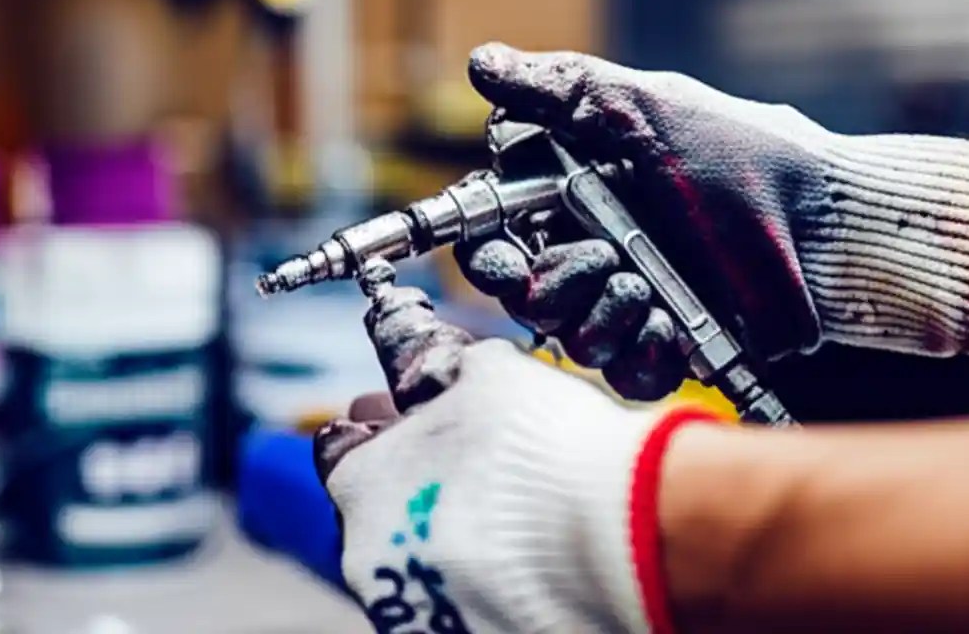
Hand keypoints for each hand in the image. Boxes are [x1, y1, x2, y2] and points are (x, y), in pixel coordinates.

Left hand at [315, 278, 714, 633]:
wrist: (627, 529)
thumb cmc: (547, 447)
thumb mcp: (488, 374)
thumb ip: (442, 368)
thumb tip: (433, 361)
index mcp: (360, 485)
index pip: (341, 452)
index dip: (380, 429)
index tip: (405, 420)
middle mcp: (370, 558)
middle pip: (375, 514)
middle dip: (409, 488)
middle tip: (464, 470)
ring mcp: (416, 611)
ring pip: (415, 567)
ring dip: (443, 540)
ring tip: (506, 521)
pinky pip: (458, 607)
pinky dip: (479, 586)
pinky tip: (525, 564)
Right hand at [460, 43, 968, 403]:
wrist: (816, 213)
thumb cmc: (732, 151)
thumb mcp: (639, 107)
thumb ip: (556, 90)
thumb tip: (481, 61)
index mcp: (565, 205)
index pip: (493, 243)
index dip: (489, 259)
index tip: (508, 261)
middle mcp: (586, 259)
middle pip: (525, 301)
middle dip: (552, 289)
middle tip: (603, 260)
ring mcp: (626, 307)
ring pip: (573, 341)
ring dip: (601, 317)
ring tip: (645, 286)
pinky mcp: (670, 347)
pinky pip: (629, 375)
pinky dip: (645, 354)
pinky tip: (672, 325)